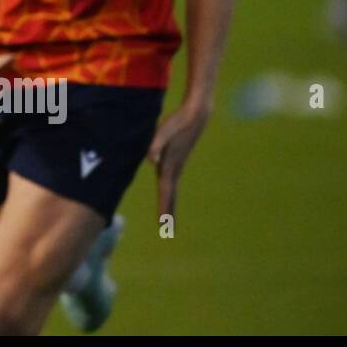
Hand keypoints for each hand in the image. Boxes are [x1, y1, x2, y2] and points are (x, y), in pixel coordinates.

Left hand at [146, 103, 211, 220]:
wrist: (195, 116)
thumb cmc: (176, 123)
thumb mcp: (161, 133)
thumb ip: (155, 146)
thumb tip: (151, 160)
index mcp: (169, 166)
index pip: (165, 192)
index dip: (163, 207)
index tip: (164, 224)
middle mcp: (174, 168)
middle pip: (170, 194)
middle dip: (168, 211)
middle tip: (168, 230)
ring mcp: (176, 164)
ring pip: (170, 188)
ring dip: (169, 202)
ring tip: (167, 216)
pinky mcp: (176, 159)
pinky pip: (170, 179)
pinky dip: (168, 189)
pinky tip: (166, 190)